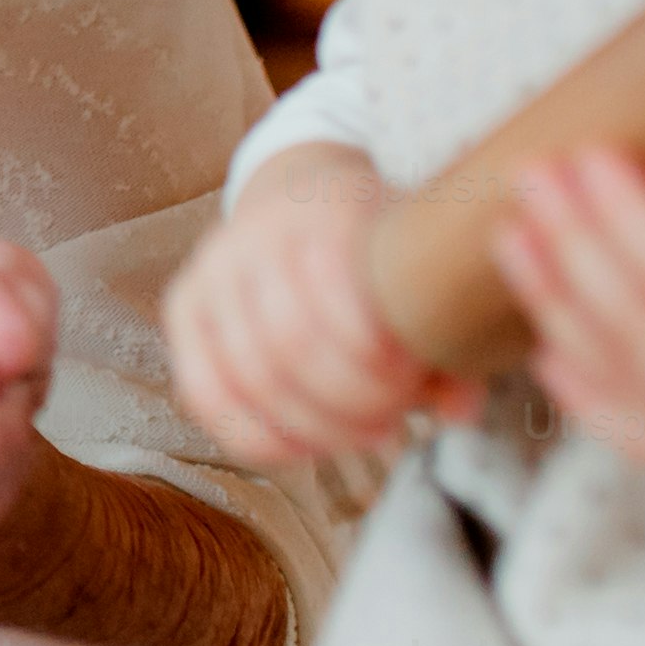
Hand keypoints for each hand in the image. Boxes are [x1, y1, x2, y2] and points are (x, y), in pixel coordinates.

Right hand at [169, 143, 469, 464]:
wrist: (296, 197)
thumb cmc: (370, 248)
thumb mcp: (414, 266)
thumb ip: (444, 335)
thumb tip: (461, 411)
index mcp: (318, 210)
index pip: (335, 295)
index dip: (376, 357)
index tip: (412, 380)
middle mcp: (249, 238)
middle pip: (289, 343)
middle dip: (348, 400)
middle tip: (392, 421)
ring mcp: (208, 274)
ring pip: (249, 374)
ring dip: (313, 424)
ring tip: (361, 434)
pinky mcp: (183, 312)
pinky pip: (206, 395)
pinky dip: (257, 435)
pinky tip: (304, 448)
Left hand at [498, 147, 644, 562]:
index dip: (630, 220)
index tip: (588, 159)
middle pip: (629, 322)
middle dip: (572, 244)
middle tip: (526, 174)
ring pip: (616, 374)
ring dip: (556, 303)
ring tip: (509, 239)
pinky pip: (641, 436)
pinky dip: (586, 398)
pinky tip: (546, 361)